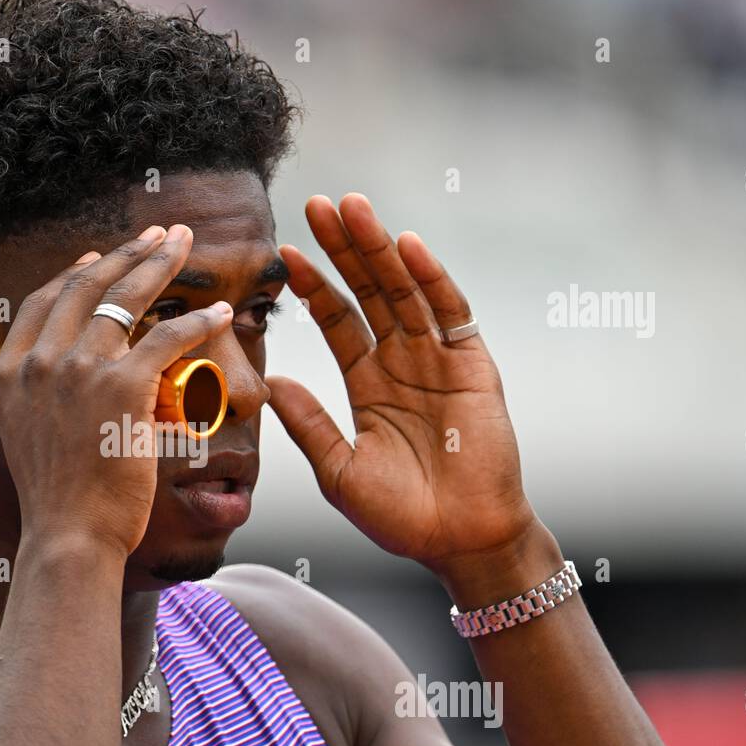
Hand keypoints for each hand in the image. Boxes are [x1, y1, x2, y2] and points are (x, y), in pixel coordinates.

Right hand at [0, 224, 233, 557]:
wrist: (68, 537)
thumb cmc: (60, 500)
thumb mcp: (29, 437)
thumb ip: (44, 398)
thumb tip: (77, 382)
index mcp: (9, 372)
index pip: (44, 302)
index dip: (76, 274)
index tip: (100, 257)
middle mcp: (37, 362)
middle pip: (85, 286)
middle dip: (126, 252)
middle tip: (158, 235)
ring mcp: (77, 370)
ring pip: (125, 298)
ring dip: (161, 264)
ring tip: (185, 245)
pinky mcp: (122, 386)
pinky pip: (167, 337)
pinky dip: (196, 321)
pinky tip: (217, 313)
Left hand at [266, 194, 537, 574]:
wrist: (458, 541)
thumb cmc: (400, 515)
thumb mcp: (338, 470)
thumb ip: (308, 425)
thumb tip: (272, 381)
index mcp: (369, 382)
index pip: (337, 320)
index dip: (312, 286)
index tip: (282, 254)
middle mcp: (402, 361)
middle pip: (368, 291)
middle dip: (343, 248)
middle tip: (316, 204)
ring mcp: (438, 359)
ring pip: (404, 290)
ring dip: (379, 248)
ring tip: (352, 207)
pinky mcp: (472, 365)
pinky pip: (450, 312)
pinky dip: (431, 277)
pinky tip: (406, 244)